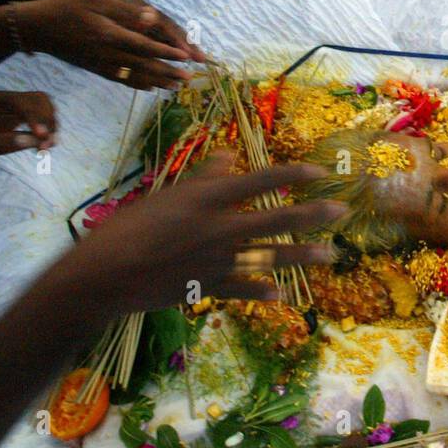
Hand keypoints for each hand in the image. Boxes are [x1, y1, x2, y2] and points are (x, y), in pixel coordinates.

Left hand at [0, 91, 56, 177]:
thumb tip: (30, 140)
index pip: (14, 101)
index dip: (32, 116)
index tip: (42, 136)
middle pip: (32, 99)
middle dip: (45, 119)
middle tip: (48, 143)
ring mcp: (3, 110)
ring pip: (38, 106)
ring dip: (49, 124)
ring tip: (48, 146)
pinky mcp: (9, 121)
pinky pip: (34, 120)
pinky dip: (44, 131)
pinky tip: (43, 146)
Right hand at [15, 0, 206, 89]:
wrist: (37, 28)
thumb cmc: (67, 8)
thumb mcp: (96, 1)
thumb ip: (125, 12)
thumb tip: (150, 16)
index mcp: (110, 35)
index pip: (146, 47)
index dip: (167, 53)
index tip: (185, 57)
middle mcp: (108, 54)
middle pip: (144, 66)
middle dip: (168, 73)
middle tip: (189, 78)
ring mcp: (101, 64)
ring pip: (135, 76)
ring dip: (157, 82)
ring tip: (176, 87)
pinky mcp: (95, 69)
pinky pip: (121, 80)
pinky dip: (138, 84)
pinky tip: (149, 88)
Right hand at [64, 153, 345, 312]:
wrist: (104, 275)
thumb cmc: (128, 227)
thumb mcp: (166, 194)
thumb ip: (203, 177)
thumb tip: (229, 154)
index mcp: (207, 198)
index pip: (260, 180)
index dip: (292, 174)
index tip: (319, 171)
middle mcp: (220, 227)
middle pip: (276, 218)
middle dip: (313, 215)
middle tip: (342, 211)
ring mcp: (217, 259)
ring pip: (270, 255)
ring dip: (303, 255)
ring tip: (330, 254)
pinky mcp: (208, 286)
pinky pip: (243, 288)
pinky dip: (262, 290)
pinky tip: (282, 294)